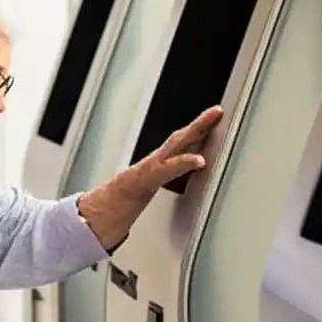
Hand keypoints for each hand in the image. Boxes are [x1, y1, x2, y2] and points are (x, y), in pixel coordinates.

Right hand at [79, 105, 223, 248]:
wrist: (104, 210)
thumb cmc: (128, 200)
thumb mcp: (153, 186)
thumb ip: (171, 178)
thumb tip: (190, 177)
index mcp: (158, 163)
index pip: (181, 142)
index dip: (199, 128)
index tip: (215, 116)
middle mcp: (155, 161)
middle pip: (180, 138)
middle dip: (200, 124)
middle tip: (218, 111)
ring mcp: (151, 168)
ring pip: (175, 146)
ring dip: (194, 133)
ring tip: (212, 122)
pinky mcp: (147, 178)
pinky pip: (168, 168)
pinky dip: (183, 162)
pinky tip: (199, 160)